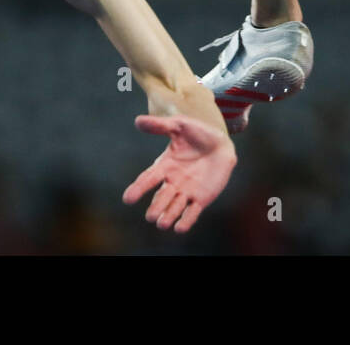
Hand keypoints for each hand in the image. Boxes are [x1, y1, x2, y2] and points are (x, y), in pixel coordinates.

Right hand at [123, 114, 235, 232]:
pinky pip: (192, 213)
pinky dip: (186, 221)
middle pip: (162, 197)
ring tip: (162, 223)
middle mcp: (173, 182)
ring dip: (168, 216)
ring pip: (175, 207)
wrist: (222, 143)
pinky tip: (179, 228)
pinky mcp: (202, 199)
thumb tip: (138, 121)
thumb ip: (160, 126)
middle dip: (157, 207)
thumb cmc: (198, 133)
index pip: (148, 179)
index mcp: (164, 166)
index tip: (128, 199)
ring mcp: (187, 192)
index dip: (138, 189)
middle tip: (151, 216)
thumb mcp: (179, 125)